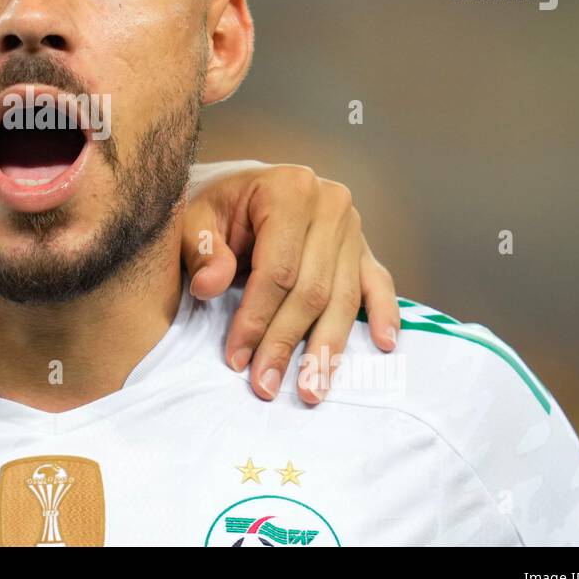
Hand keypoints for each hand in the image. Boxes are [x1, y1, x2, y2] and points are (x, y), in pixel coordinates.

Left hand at [182, 161, 399, 402]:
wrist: (242, 188)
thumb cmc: (217, 206)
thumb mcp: (194, 217)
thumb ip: (201, 249)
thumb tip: (209, 287)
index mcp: (288, 189)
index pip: (276, 269)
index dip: (256, 319)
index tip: (236, 359)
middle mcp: (329, 204)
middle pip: (312, 289)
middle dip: (286, 342)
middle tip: (266, 385)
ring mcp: (352, 226)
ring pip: (343, 297)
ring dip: (327, 348)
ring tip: (311, 390)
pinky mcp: (363, 247)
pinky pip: (378, 283)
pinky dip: (384, 315)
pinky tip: (383, 345)